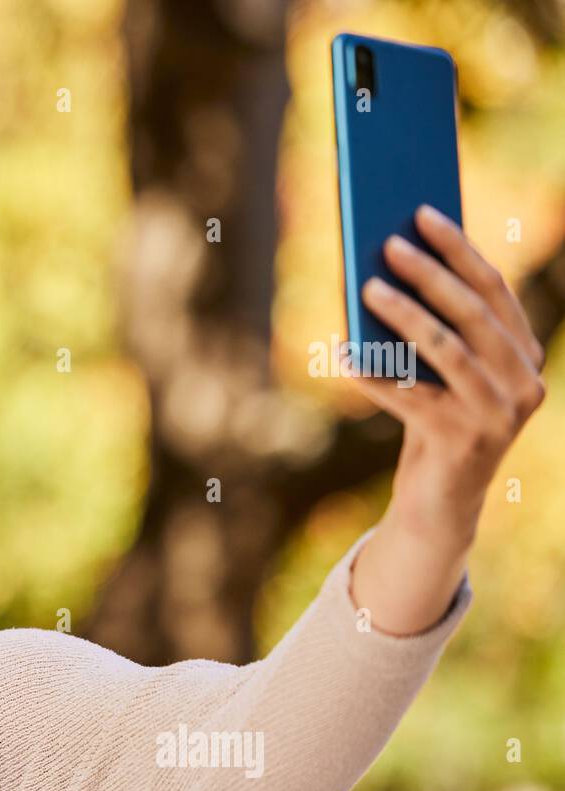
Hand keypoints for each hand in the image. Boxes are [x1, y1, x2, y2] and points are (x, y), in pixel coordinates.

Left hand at [343, 205, 546, 633]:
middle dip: (429, 273)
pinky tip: (342, 353)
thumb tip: (386, 268)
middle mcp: (524, 381)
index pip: (493, 288)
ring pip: (446, 350)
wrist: (439, 502)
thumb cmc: (433, 423)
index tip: (422, 213)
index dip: (458, 248)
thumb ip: (432, 331)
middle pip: (473, 312)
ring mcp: (498, 414)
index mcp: (524, 353)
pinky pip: (410, 398)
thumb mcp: (440, 374)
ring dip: (404, 316)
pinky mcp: (463, 443)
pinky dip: (373, 375)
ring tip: (366, 289)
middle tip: (388, 243)